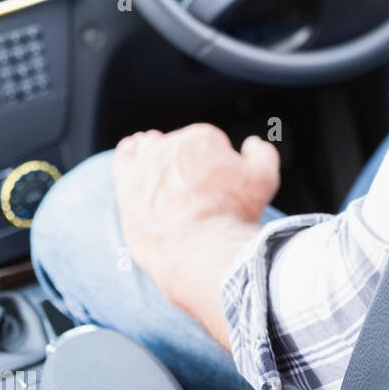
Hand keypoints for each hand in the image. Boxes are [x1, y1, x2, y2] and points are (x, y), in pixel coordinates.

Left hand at [113, 123, 279, 308]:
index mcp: (200, 138)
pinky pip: (123, 161)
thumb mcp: (265, 178)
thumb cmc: (235, 216)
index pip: (206, 142)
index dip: (216, 164)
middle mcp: (169, 146)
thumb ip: (261, 152)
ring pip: (147, 149)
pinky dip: (129, 157)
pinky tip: (133, 159)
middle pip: (176, 145)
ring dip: (155, 154)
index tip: (219, 186)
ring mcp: (143, 166)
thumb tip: (250, 144)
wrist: (201, 251)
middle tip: (195, 186)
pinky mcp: (125, 187)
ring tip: (164, 170)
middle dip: (186, 160)